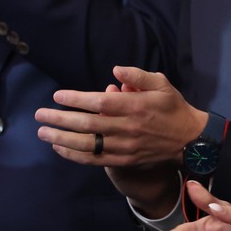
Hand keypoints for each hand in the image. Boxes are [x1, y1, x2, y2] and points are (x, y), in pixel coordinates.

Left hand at [36, 66, 207, 168]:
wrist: (189, 141)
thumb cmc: (173, 108)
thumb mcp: (162, 84)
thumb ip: (138, 75)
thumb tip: (115, 70)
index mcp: (135, 106)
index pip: (100, 102)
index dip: (76, 99)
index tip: (58, 95)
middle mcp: (128, 127)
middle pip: (87, 124)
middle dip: (60, 119)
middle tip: (40, 115)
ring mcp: (124, 147)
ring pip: (87, 145)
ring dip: (62, 139)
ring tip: (43, 133)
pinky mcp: (124, 161)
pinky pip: (94, 160)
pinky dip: (75, 155)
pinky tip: (60, 148)